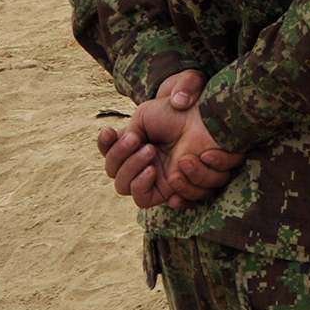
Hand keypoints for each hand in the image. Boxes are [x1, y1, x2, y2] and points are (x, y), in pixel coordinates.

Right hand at [97, 68, 200, 198]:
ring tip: (150, 150)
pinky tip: (151, 169)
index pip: (108, 151)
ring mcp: (153, 176)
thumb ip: (129, 129)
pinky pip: (144, 199)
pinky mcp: (167, 188)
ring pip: (125, 188)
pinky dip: (142, 185)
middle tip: (139, 140)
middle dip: (121, 156)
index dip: (105, 144)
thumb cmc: (179, 110)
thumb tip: (125, 144)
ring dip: (132, 169)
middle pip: (113, 172)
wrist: (204, 116)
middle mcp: (140, 162)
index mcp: (134, 143)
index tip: (110, 131)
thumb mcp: (146, 114)